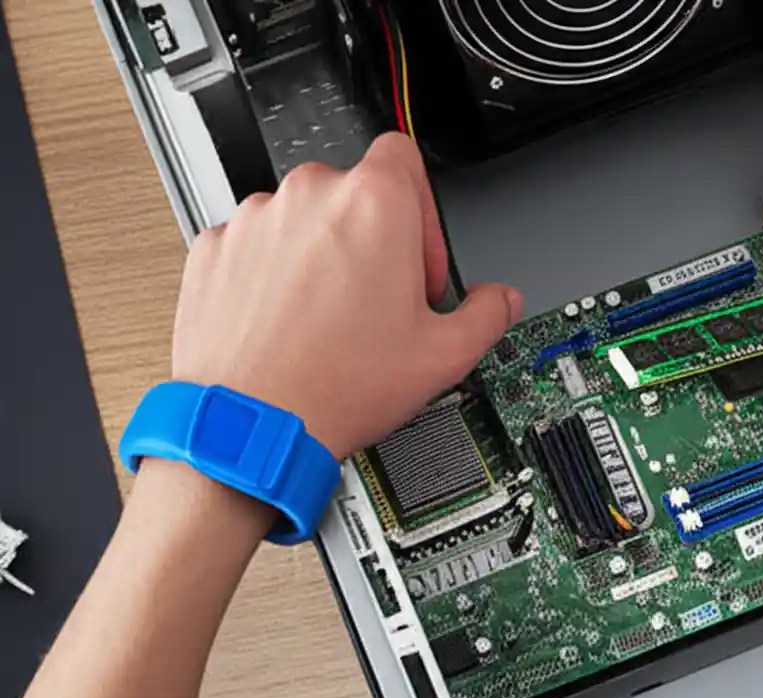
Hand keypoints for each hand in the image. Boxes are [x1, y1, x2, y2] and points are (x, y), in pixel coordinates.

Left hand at [172, 133, 522, 457]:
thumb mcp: (443, 356)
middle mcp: (311, 196)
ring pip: (302, 218)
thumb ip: (486, 314)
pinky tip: (289, 322)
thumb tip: (497, 302)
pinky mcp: (215, 248)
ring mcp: (256, 220)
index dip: (420, 205)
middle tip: (380, 298)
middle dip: (373, 238)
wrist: (251, 426)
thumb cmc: (336, 385)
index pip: (403, 155)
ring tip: (330, 318)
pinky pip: (254, 244)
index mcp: (374, 204)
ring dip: (321, 253)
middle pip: (354, 192)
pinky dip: (271, 272)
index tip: (416, 254)